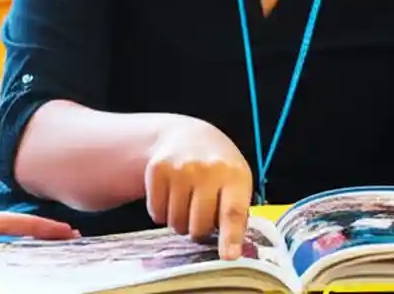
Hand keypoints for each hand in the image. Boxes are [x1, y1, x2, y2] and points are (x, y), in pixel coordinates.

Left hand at [0, 197, 78, 268]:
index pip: (20, 223)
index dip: (42, 226)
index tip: (65, 230)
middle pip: (30, 225)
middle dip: (53, 230)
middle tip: (78, 237)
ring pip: (26, 230)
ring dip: (46, 235)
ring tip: (70, 242)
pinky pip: (18, 236)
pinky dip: (34, 239)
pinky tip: (46, 248)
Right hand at [145, 117, 252, 259]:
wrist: (186, 136)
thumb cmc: (217, 167)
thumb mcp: (236, 181)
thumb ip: (237, 213)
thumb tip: (233, 251)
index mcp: (234, 175)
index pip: (232, 212)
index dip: (230, 237)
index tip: (229, 256)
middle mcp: (208, 169)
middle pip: (199, 226)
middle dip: (199, 230)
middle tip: (201, 215)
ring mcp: (181, 168)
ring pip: (176, 222)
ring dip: (180, 221)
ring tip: (187, 202)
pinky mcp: (157, 169)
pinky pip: (157, 213)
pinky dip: (162, 212)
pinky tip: (171, 195)